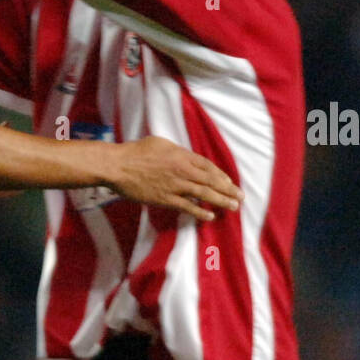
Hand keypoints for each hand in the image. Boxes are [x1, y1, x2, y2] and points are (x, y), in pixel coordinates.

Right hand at [104, 137, 242, 221]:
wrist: (119, 166)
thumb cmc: (136, 152)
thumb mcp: (161, 143)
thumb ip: (177, 151)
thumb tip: (187, 158)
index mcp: (182, 155)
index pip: (208, 166)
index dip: (221, 175)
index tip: (229, 182)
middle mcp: (182, 171)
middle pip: (211, 181)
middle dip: (228, 189)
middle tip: (240, 197)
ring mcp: (175, 186)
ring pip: (203, 194)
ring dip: (220, 201)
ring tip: (233, 206)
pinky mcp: (165, 199)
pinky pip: (186, 207)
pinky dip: (199, 212)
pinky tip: (209, 216)